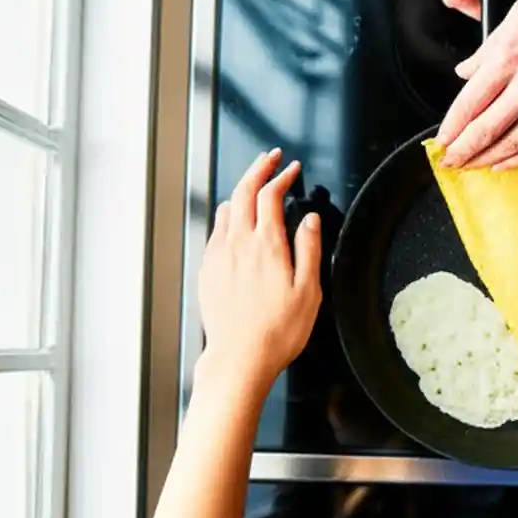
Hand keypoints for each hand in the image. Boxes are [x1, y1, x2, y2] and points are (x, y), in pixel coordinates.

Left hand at [195, 149, 322, 385]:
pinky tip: (234, 220)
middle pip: (244, 191)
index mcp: (266, 245)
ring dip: (241, 189)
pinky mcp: (208, 270)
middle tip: (270, 158)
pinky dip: (228, 214)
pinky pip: (216, 230)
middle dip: (258, 169)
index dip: (282, 176)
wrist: (239, 359)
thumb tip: (309, 219)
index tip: (292, 168)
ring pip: (226, 208)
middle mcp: (238, 244)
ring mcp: (219, 256)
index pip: (270, 195)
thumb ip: (309, 249)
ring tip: (254, 184)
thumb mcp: (308, 291)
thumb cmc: (277, 331)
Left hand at [435, 0, 517, 168]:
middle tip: (449, 163)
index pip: (468, 104)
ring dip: (487, 159)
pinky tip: (507, 163)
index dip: (451, 128)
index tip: (442, 140)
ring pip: (513, 144)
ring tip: (473, 166)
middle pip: (486, 130)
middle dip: (462, 152)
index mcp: (510, 57)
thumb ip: (489, 47)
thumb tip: (466, 71)